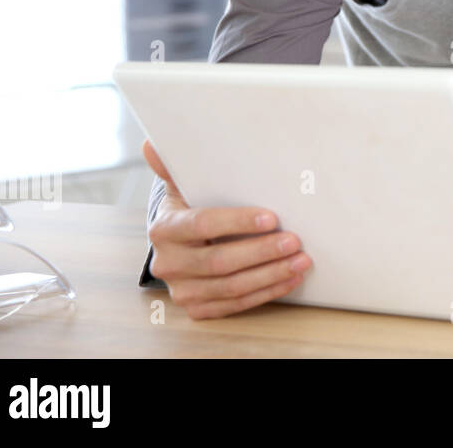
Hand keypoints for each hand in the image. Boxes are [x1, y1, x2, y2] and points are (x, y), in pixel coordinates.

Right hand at [143, 140, 312, 318]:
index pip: (203, 225)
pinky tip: (289, 279)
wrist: (177, 244)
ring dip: (270, 275)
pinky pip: (235, 305)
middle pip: (219, 261)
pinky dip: (266, 293)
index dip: (238, 223)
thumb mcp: (182, 185)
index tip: (271, 218)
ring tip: (301, 260)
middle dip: (262, 252)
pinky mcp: (197, 308)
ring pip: (231, 287)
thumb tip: (152, 143)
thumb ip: (173, 165)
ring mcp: (181, 290)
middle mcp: (168, 263)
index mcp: (165, 229)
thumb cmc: (190, 208)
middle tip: (295, 241)